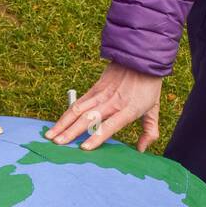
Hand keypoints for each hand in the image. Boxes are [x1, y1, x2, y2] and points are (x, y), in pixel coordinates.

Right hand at [46, 62, 161, 151]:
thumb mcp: (154, 108)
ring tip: (50, 136)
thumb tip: (141, 150)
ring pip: (78, 110)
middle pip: (88, 119)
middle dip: (71, 132)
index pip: (110, 125)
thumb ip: (150, 131)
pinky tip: (57, 124)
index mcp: (129, 109)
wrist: (141, 56)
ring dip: (63, 124)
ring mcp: (101, 94)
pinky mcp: (94, 88)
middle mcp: (112, 102)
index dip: (96, 137)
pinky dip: (66, 114)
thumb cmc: (149, 85)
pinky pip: (78, 103)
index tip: (84, 148)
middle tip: (58, 144)